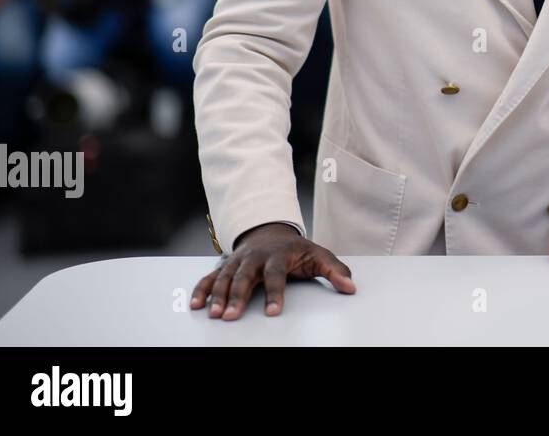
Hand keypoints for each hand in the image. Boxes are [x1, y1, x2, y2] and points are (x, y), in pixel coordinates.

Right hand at [190, 222, 354, 319]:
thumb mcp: (319, 255)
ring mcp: (238, 261)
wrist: (271, 232)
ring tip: (214, 314)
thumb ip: (335, 271)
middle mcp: (255, 257)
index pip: (276, 275)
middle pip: (245, 277)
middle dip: (238, 296)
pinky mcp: (225, 266)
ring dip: (218, 296)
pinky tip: (197, 305)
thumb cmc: (296, 249)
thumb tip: (351, 287)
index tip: (273, 312)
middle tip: (232, 316)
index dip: (275, 293)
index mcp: (279, 255)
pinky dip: (202, 290)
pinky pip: (210, 277)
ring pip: (225, 278)